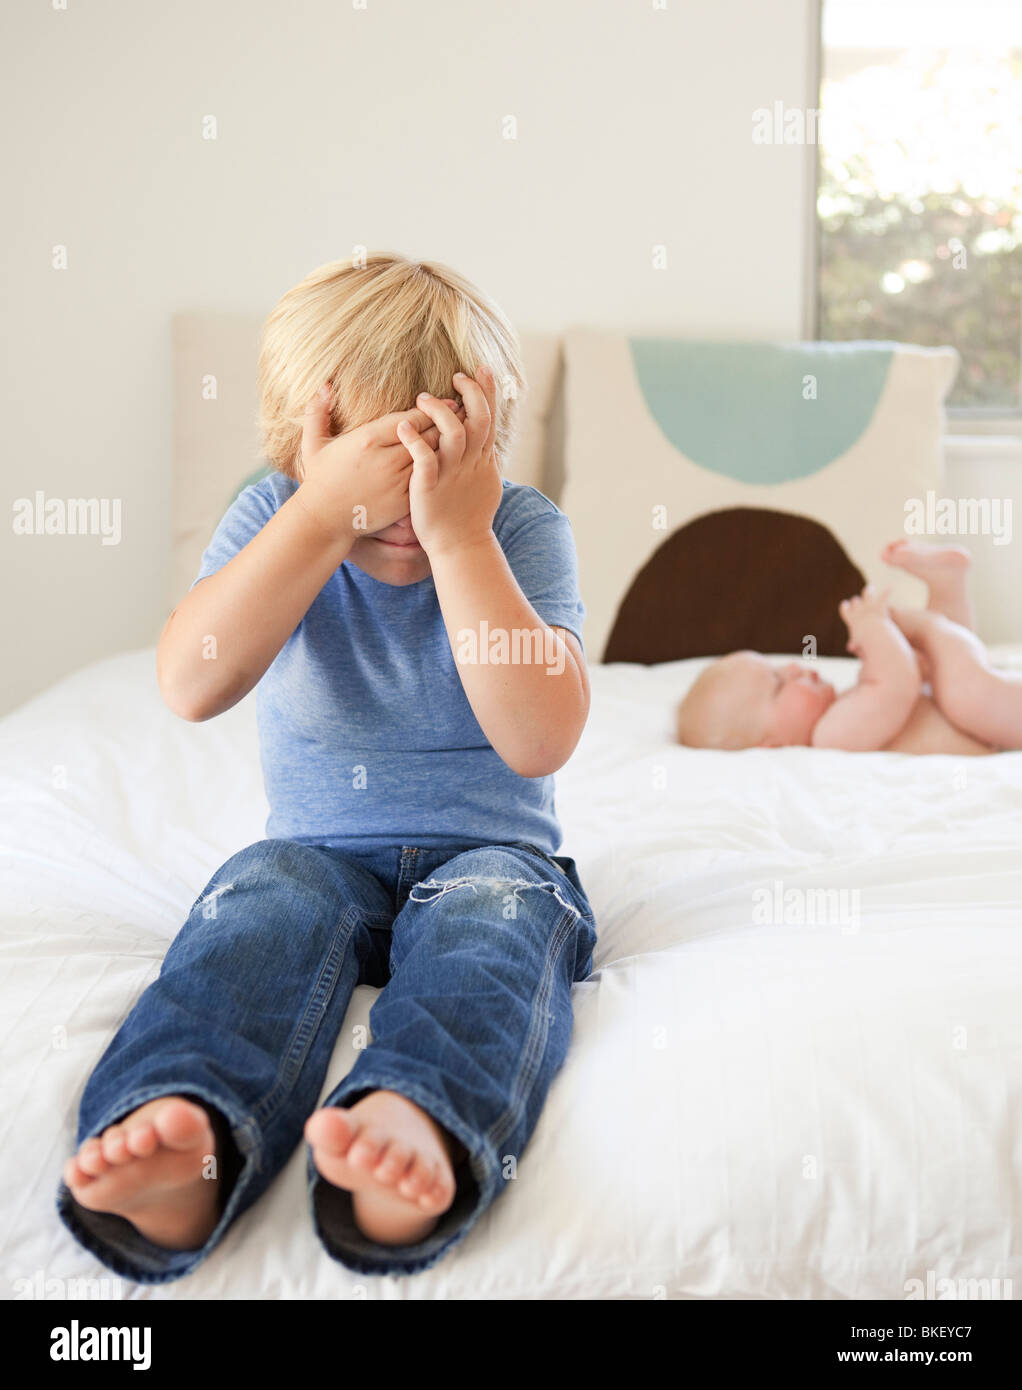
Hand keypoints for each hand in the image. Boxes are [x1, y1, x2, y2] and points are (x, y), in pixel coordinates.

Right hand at [296, 382, 457, 541]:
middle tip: (466, 413)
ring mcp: (397, 481)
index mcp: (367, 438)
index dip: (432, 408)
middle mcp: (386, 458)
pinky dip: (444, 470)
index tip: (446, 402)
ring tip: (468, 434)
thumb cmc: (319, 481)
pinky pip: (429, 480)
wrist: (324, 520)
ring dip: (451, 445)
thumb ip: (318, 411)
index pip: (410, 417)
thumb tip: (325, 385)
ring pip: (433, 457)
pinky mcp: (404, 500)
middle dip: (449, 422)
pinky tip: (456, 463)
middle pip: (427, 434)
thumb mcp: (314, 444)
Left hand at [399, 365, 502, 558]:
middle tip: (456, 377)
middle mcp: (471, 463)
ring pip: (454, 433)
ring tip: (423, 399)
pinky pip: (424, 459)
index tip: (482, 369)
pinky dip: (414, 440)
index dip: (487, 392)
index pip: (490, 418)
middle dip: (470, 393)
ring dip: (439, 411)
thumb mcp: (484, 484)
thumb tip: (488, 443)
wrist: (459, 546)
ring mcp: (451, 474)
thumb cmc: (468, 517)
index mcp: (483, 460)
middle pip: (478, 419)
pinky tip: (403, 427)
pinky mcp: (429, 486)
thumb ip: (484, 459)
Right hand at [840, 583, 889, 655]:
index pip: (845, 609)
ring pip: (867, 594)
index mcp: (851, 619)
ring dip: (868, 591)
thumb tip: (850, 648)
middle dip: (857, 601)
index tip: (845, 604)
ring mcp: (869, 607)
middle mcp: (859, 610)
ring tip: (870, 588)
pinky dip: (887, 591)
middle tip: (857, 600)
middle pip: (856, 601)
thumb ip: (855, 644)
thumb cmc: (866, 644)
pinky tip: (890, 587)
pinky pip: (884, 596)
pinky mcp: (880, 606)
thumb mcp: (859, 644)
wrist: (875, 639)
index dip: (845, 607)